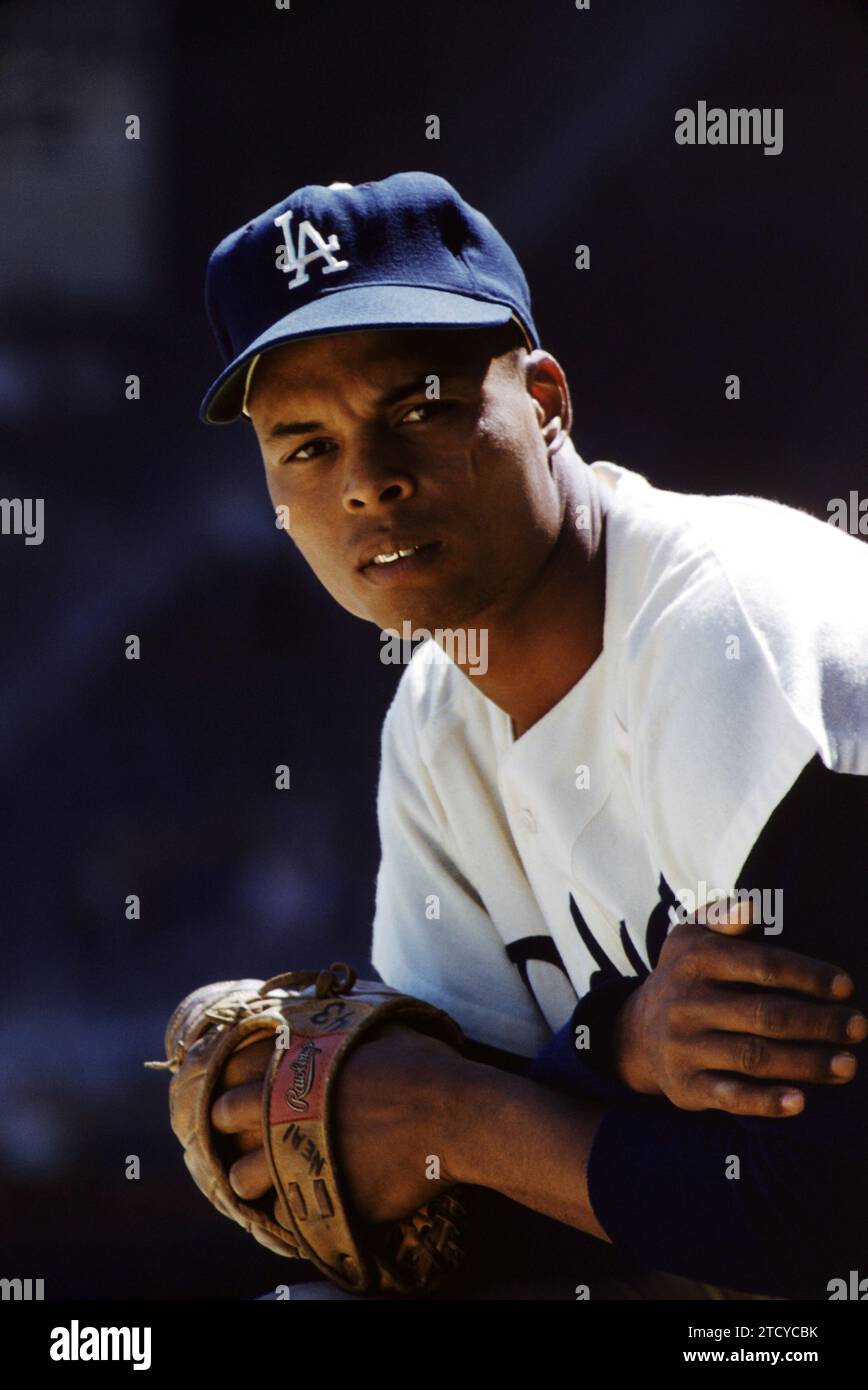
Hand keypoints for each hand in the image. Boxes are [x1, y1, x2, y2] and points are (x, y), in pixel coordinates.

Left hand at [210, 1023, 470, 1225]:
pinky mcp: (318, 1196)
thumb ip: (346, 1023)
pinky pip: (282, 1212)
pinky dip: (289, 1208)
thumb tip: (342, 1004)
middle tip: (250, 1131)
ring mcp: (296, 1156)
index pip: (233, 1065)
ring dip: (250, 1176)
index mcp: (295, 1063)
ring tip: (264, 1178)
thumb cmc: (424, 1067)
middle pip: (222, 1117)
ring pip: (240, 1176)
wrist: (457, 1116)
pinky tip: (304, 1200)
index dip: (236, 1077)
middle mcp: (283, 1107)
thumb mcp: (380, 1029)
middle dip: (231, 1124)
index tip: (244, 1086)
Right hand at [613, 899, 866, 1115]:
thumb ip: (724, 917)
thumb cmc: (686, 975)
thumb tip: (752, 907)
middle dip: (818, 1023)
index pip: (761, 966)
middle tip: (859, 1028)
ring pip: (754, 1057)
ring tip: (847, 1065)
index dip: (807, 976)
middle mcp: (686, 1003)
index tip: (846, 987)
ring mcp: (685, 1047)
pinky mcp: (686, 1086)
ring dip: (807, 1063)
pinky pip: (730, 1096)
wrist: (636, 1032)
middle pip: (765, 1015)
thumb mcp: (693, 936)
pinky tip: (800, 1102)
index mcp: (696, 960)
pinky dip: (766, 1102)